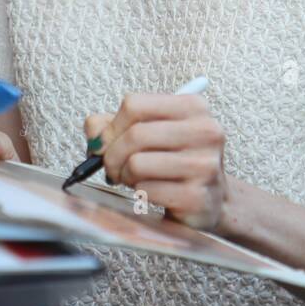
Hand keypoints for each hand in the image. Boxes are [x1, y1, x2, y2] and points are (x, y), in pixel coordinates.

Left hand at [84, 92, 226, 231]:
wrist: (210, 201)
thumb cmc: (174, 162)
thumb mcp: (149, 133)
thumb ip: (114, 126)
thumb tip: (94, 132)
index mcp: (194, 107)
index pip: (135, 105)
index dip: (111, 127)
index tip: (105, 144)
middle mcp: (205, 131)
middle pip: (135, 135)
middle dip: (112, 156)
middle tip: (111, 168)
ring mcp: (204, 165)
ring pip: (137, 164)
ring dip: (124, 176)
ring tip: (131, 179)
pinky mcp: (197, 196)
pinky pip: (146, 190)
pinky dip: (138, 194)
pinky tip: (149, 193)